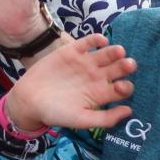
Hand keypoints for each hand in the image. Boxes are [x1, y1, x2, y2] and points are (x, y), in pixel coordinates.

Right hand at [3, 34, 134, 132]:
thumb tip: (129, 112)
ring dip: (116, 52)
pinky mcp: (73, 51)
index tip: (121, 87)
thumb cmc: (55, 113)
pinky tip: (101, 42)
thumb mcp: (81, 119)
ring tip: (118, 52)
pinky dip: (97, 39)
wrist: (29, 100)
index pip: (123, 88)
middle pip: (119, 69)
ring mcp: (86, 63)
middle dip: (126, 66)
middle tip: (129, 65)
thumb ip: (105, 118)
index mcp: (101, 94)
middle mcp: (97, 77)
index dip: (126, 87)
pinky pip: (90, 42)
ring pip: (108, 54)